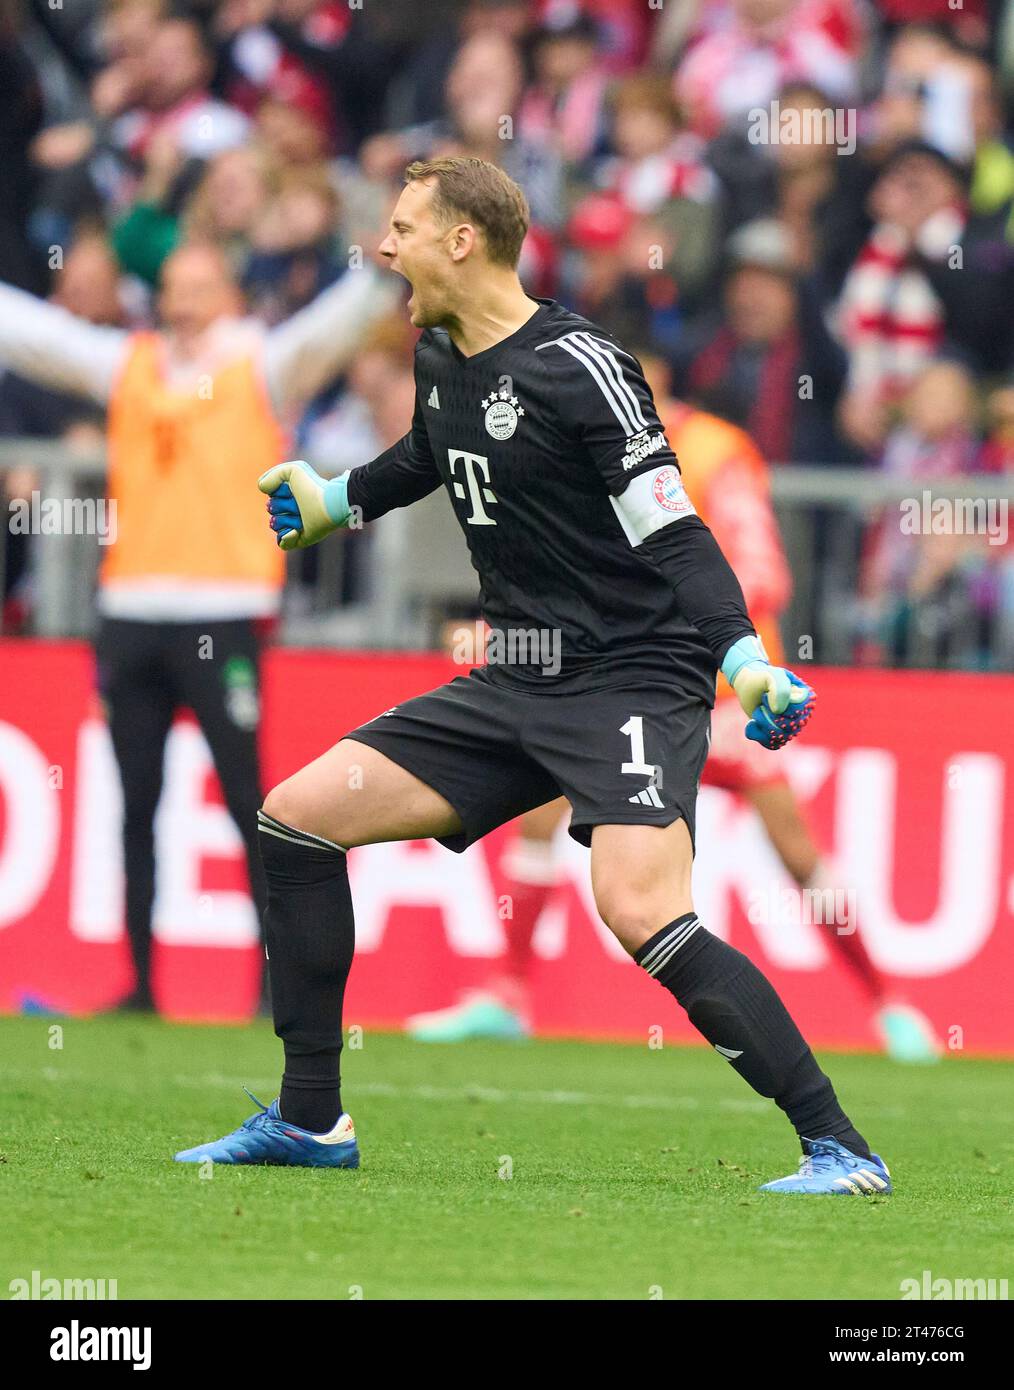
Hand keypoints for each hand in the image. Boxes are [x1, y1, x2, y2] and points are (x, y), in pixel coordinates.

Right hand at [258, 460, 350, 550]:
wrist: (329, 505)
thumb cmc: (313, 486)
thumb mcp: (292, 470)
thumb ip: (272, 475)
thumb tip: (262, 488)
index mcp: (290, 494)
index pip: (270, 494)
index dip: (278, 494)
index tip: (291, 491)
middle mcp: (292, 509)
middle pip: (271, 509)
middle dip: (282, 506)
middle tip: (299, 504)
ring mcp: (295, 524)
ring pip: (275, 525)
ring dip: (287, 519)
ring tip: (301, 517)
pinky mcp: (299, 539)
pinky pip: (282, 543)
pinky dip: (287, 537)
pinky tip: (296, 530)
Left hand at [721, 635, 815, 749]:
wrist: (749, 686)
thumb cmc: (761, 678)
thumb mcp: (771, 676)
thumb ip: (780, 689)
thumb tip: (779, 711)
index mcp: (806, 698)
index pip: (795, 713)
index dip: (777, 708)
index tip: (766, 697)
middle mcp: (803, 714)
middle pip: (788, 727)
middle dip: (768, 717)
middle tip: (761, 704)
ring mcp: (792, 726)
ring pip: (781, 737)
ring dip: (763, 726)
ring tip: (757, 712)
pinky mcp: (779, 734)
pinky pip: (774, 744)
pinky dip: (760, 737)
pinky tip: (752, 725)